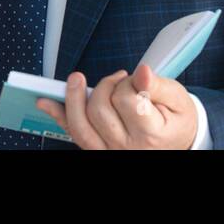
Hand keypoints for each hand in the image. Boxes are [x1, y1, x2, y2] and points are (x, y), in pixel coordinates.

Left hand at [35, 64, 199, 149]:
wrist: (177, 143)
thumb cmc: (175, 119)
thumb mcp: (178, 99)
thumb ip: (158, 85)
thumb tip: (142, 72)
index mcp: (150, 133)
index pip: (128, 101)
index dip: (129, 83)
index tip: (138, 79)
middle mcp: (126, 147)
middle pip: (100, 110)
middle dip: (106, 86)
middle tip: (120, 80)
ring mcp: (109, 151)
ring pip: (80, 125)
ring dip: (74, 97)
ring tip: (76, 79)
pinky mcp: (97, 150)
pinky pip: (73, 134)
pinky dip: (58, 116)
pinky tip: (45, 102)